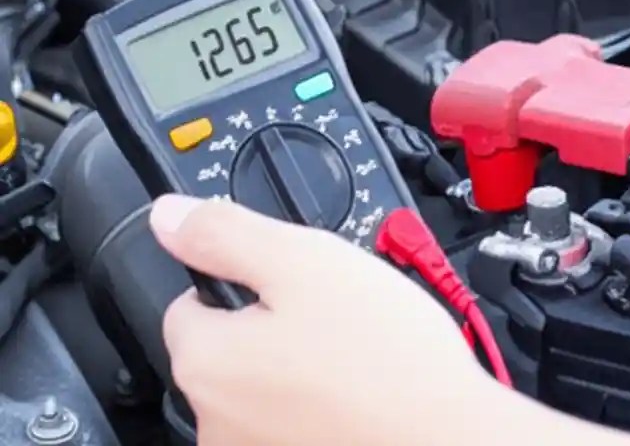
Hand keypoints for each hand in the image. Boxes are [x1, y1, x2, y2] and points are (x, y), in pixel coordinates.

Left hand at [150, 195, 493, 444]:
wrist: (449, 435)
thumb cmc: (389, 360)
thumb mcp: (309, 262)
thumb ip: (228, 235)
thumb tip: (170, 216)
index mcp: (205, 360)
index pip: (190, 303)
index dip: (248, 284)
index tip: (297, 288)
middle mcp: (212, 420)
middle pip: (227, 351)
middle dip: (274, 332)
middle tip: (339, 322)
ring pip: (261, 391)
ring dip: (296, 375)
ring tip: (356, 362)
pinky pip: (290, 425)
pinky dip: (317, 411)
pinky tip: (358, 399)